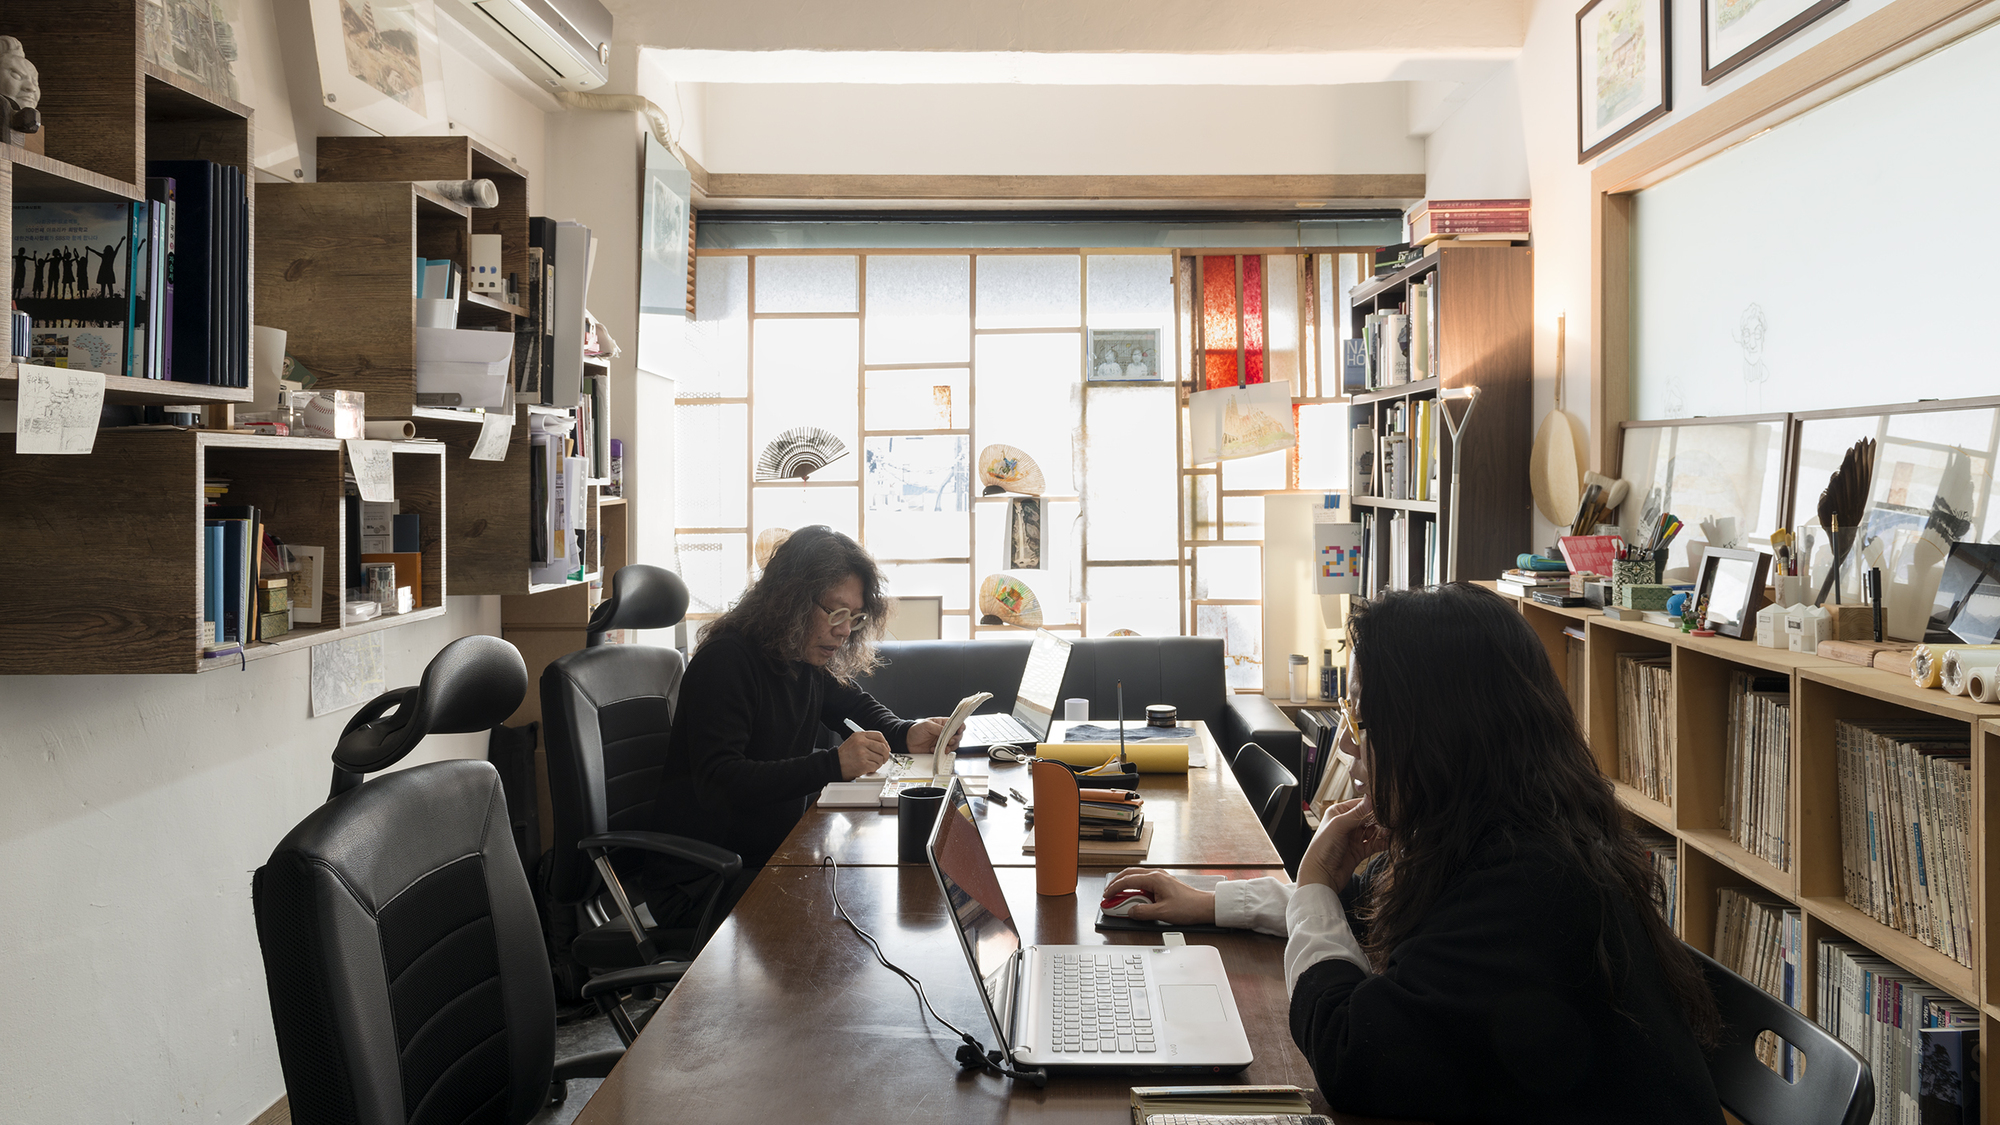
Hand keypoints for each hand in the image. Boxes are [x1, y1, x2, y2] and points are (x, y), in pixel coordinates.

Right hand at [836, 730, 892, 779]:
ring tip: (871, 764)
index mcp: (859, 735)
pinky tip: (868, 768)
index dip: (885, 743)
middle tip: (883, 759)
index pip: (879, 736)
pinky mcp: (863, 764)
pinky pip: (876, 766)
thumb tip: (883, 746)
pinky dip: (874, 769)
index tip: (886, 748)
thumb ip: (867, 741)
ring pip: (880, 758)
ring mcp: (862, 753)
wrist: (834, 765)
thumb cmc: (844, 756)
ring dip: (878, 763)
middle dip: (885, 754)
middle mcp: (861, 742)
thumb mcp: (853, 742)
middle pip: (882, 747)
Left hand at [905, 716, 961, 755]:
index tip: (959, 731)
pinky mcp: (939, 750)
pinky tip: (934, 750)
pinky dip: (942, 752)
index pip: (956, 724)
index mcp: (943, 724)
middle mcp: (945, 733)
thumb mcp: (927, 725)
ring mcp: (942, 742)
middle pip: (958, 736)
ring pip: (954, 745)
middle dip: (956, 739)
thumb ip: (938, 728)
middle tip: (949, 741)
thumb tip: (947, 731)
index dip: (960, 727)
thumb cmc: (916, 730)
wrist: (907, 741)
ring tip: (943, 748)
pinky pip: (946, 752)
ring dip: (950, 747)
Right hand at [1101, 868, 1216, 925]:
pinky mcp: (1163, 883)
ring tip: (1118, 896)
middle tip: (1108, 894)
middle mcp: (1156, 874)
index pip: (1127, 881)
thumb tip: (1130, 911)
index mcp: (1154, 879)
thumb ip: (1143, 912)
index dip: (1114, 888)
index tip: (1106, 896)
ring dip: (1125, 884)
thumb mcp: (1162, 913)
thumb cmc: (1188, 907)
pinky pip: (1143, 881)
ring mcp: (1160, 877)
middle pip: (1129, 874)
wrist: (1204, 906)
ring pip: (1136, 876)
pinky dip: (1134, 887)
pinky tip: (1133, 896)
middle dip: (1116, 883)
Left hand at [1298, 797, 1387, 889]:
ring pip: (1373, 831)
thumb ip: (1356, 814)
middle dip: (1379, 820)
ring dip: (1382, 831)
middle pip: (1368, 818)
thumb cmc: (1322, 849)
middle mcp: (1346, 824)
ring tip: (1389, 833)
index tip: (1385, 807)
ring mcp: (1353, 838)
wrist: (1321, 876)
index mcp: (1338, 813)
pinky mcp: (1359, 851)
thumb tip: (1371, 799)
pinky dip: (1382, 842)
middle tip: (1389, 822)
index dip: (1372, 806)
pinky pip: (1375, 844)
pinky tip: (1389, 841)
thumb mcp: (1338, 826)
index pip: (1359, 805)